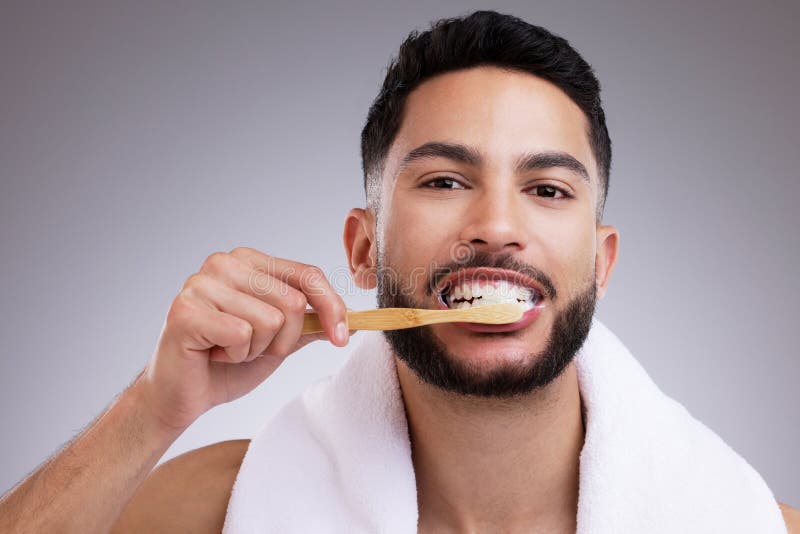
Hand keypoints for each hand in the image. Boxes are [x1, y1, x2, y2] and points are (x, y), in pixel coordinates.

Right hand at [133, 247, 349, 431]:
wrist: (182, 396)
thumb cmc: (227, 365)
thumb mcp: (279, 342)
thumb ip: (310, 326)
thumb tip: (354, 321)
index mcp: (248, 261)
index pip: (307, 274)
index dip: (331, 307)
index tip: (341, 338)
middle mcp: (224, 263)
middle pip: (293, 301)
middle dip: (283, 340)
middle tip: (251, 349)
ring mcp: (201, 283)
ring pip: (269, 320)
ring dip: (256, 350)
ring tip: (228, 350)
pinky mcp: (186, 310)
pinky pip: (242, 334)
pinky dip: (235, 356)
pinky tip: (213, 354)